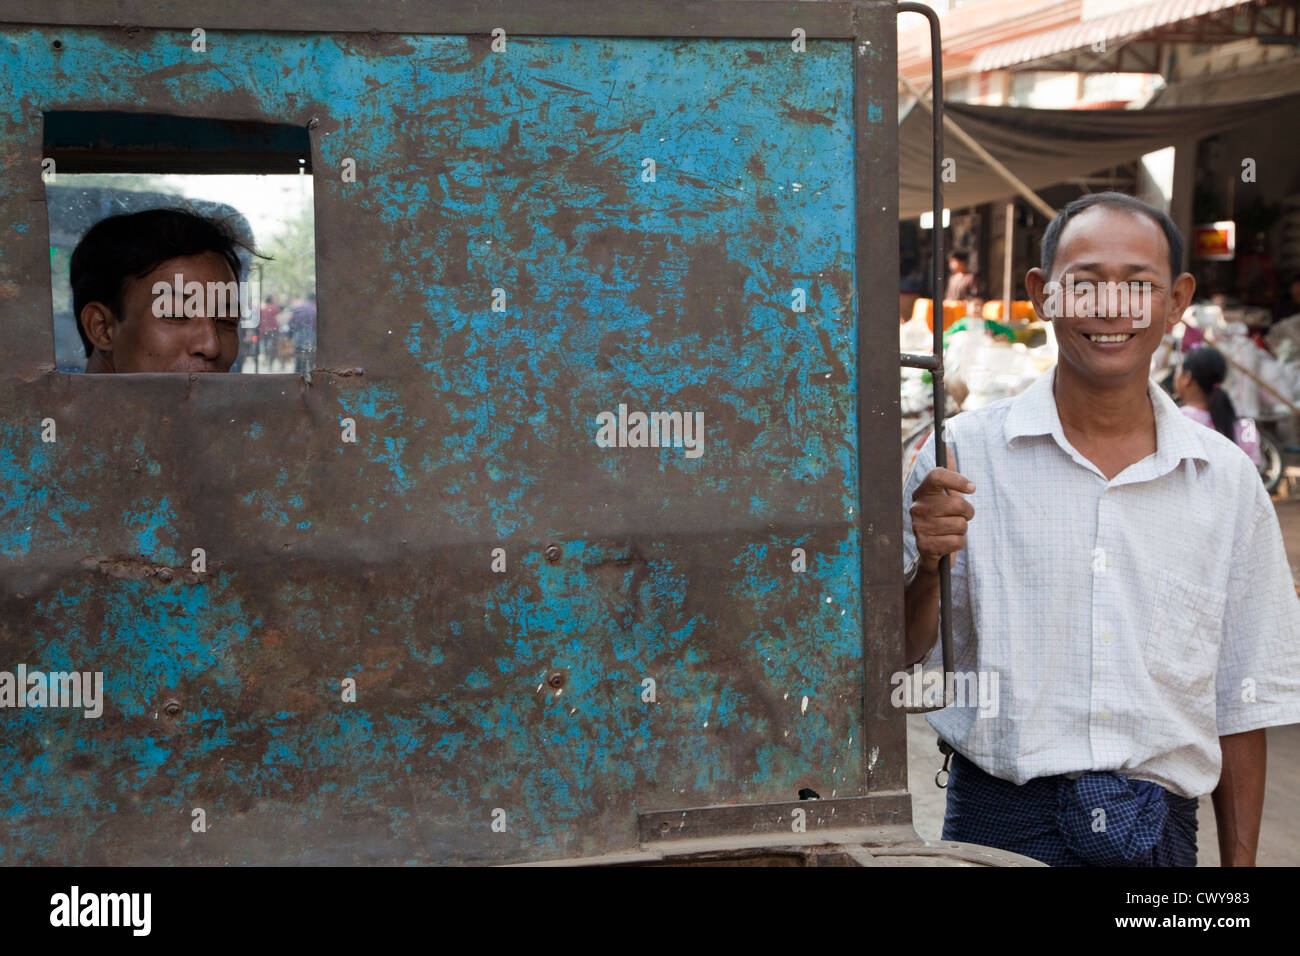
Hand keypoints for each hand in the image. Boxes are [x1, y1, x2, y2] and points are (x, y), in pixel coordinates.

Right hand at [910, 453, 974, 573]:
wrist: (932, 551)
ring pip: (960, 524)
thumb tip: (948, 447)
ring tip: (952, 531)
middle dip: (967, 512)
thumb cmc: (943, 518)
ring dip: (962, 530)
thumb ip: (948, 472)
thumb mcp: (946, 495)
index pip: (937, 475)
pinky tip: (949, 542)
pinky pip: (957, 541)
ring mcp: (919, 527)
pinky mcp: (925, 545)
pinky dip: (959, 543)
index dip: (957, 479)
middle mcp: (917, 507)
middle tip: (961, 516)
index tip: (973, 488)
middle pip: (957, 503)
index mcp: (923, 492)